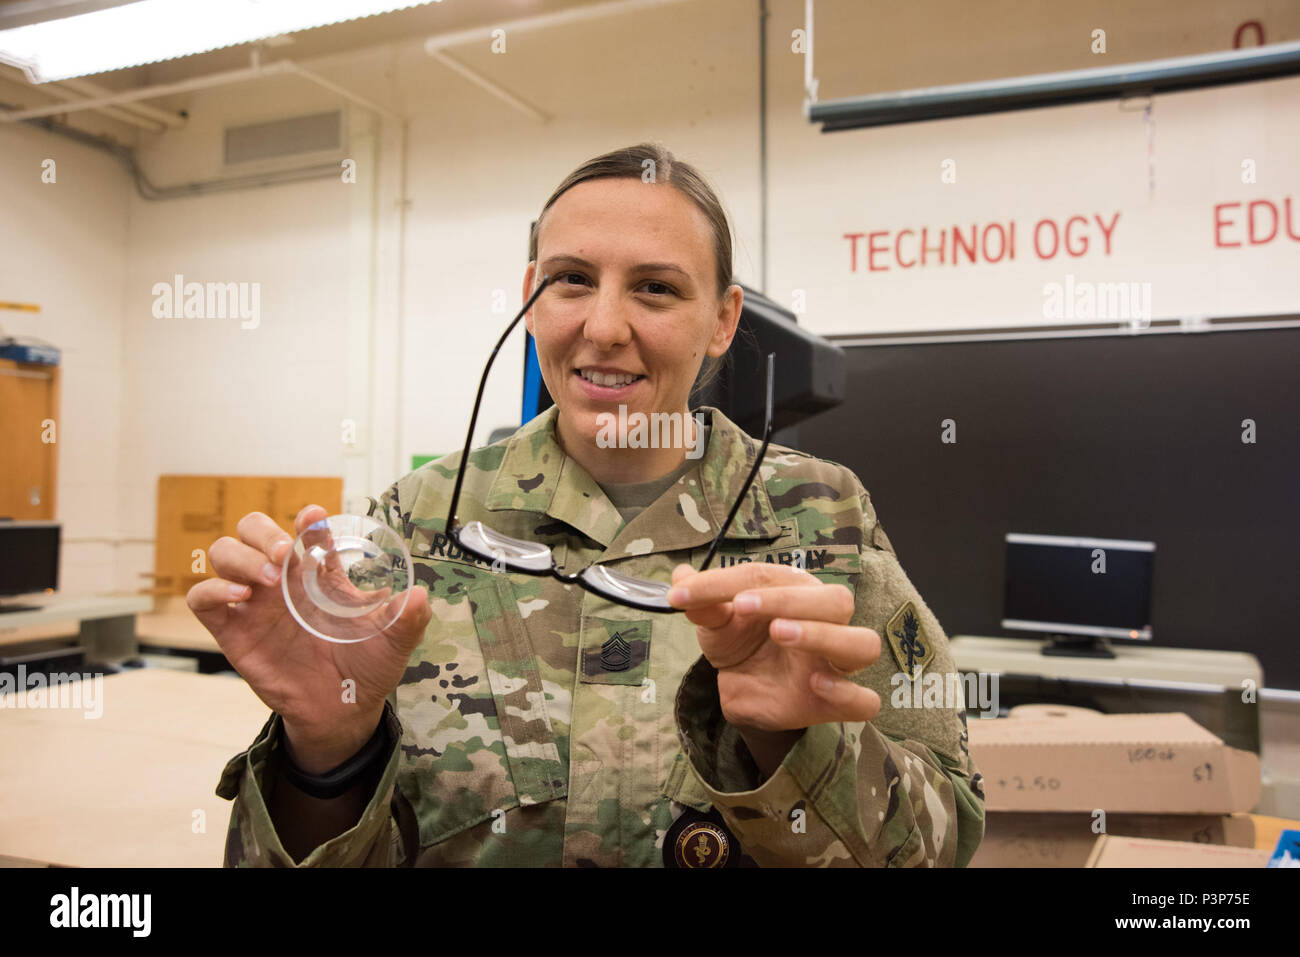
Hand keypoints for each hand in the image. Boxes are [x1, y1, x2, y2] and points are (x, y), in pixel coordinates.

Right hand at [187, 505, 430, 771]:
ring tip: (269, 579)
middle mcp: (283, 579)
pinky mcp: (232, 631)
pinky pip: (202, 599)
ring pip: (224, 553)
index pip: (304, 529)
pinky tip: (240, 598)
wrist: (342, 712)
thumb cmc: (367, 667)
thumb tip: (420, 596)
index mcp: (319, 571)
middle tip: (285, 553)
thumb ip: (409, 619)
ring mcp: (254, 603)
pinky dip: (213, 590)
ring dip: (240, 557)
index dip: (306, 518)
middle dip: (263, 532)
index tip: (313, 519)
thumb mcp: (395, 642)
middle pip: (252, 530)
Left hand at [667, 563, 880, 732]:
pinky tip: (816, 684)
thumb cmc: (740, 642)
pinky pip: (865, 700)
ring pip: (862, 643)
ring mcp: (834, 662)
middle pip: (835, 600)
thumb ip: (702, 603)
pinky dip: (848, 693)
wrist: (745, 689)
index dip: (727, 582)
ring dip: (824, 636)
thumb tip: (679, 578)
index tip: (687, 595)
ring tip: (781, 634)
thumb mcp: (715, 624)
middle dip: (791, 600)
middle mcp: (825, 621)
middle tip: (744, 607)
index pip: (770, 576)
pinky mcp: (835, 702)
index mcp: (796, 591)